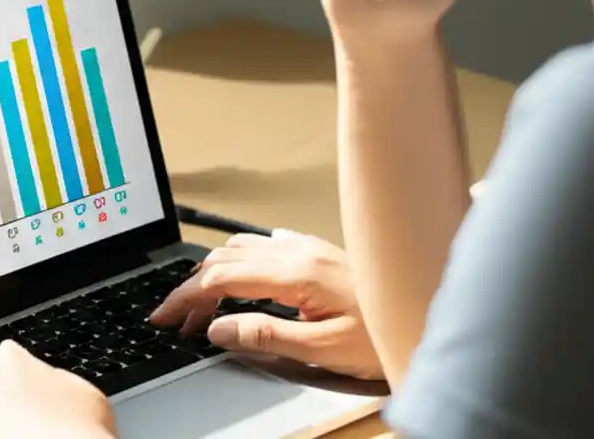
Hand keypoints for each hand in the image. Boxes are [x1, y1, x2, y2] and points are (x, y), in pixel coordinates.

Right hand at [149, 230, 383, 380]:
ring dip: (213, 272)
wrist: (429, 309)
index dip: (185, 298)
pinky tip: (243, 272)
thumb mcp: (322, 348)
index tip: (164, 317)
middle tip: (175, 317)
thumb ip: (265, 335)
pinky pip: (266, 245)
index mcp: (295, 273)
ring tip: (202, 303)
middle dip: (192, 287)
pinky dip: (240, 258)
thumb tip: (218, 328)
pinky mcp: (319, 253)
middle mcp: (298, 253)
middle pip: (224, 259)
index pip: (220, 278)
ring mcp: (309, 249)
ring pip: (242, 248)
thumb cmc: (387, 333)